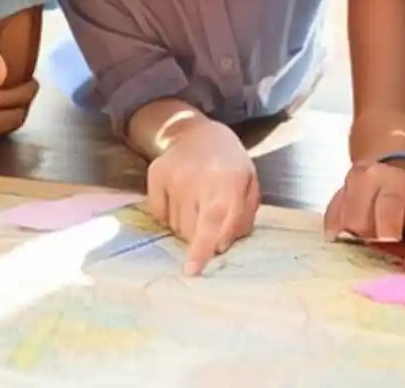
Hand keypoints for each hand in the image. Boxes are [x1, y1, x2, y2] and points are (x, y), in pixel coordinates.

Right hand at [146, 120, 259, 275]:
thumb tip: (221, 247)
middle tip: (208, 217)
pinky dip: (169, 216)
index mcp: (228, 182)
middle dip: (200, 236)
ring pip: (175, 225)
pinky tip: (180, 197)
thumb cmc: (230, 165)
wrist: (197, 134)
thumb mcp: (249, 187)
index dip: (202, 248)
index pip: (213, 221)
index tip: (191, 270)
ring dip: (186, 226)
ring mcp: (173, 176)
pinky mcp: (155, 175)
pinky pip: (158, 214)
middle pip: (191, 230)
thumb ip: (242, 218)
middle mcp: (198, 178)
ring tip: (196, 203)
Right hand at [323, 161, 404, 272]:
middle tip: (380, 246)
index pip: (388, 203)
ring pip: (340, 224)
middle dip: (369, 239)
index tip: (389, 242)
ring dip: (353, 241)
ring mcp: (344, 188)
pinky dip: (341, 239)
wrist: (390, 182)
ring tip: (368, 241)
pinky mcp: (331, 202)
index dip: (386, 225)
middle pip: (358, 218)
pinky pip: (329, 227)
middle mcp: (365, 179)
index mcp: (395, 183)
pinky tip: (354, 239)